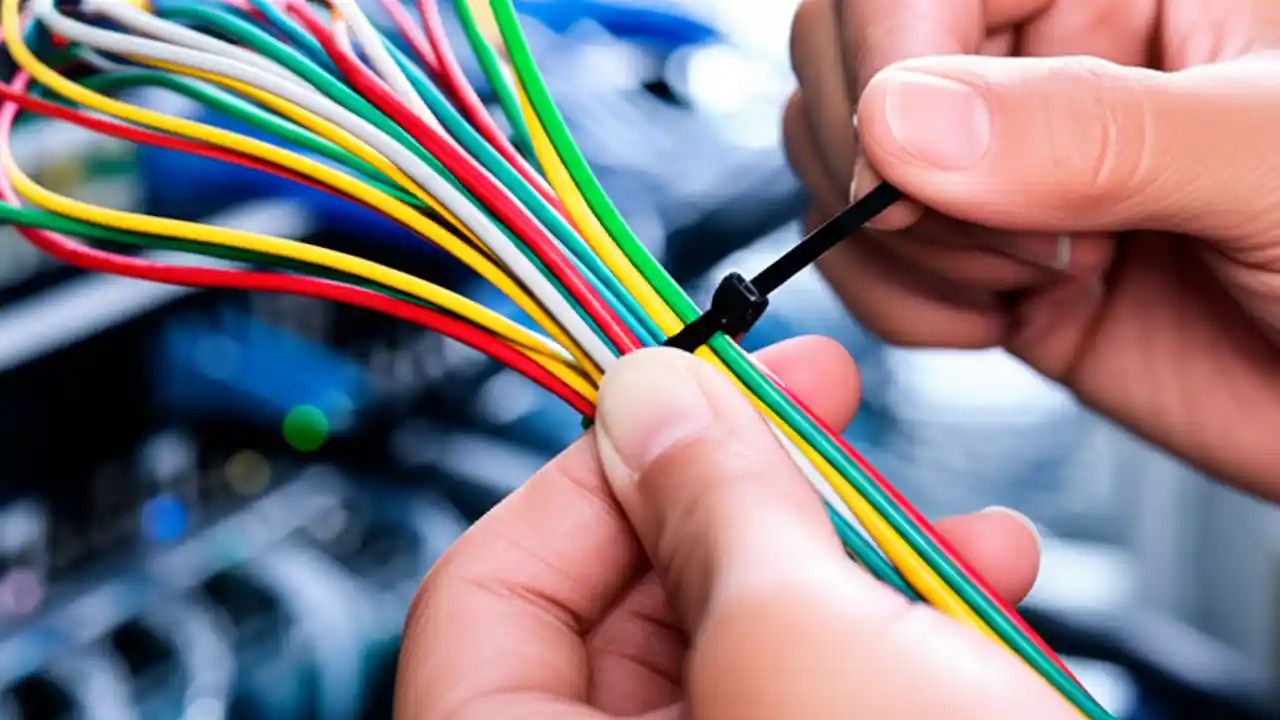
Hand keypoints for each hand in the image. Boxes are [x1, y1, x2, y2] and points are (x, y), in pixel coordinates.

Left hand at [395, 338, 1069, 717]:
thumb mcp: (800, 651)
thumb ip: (711, 510)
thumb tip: (651, 400)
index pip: (489, 592)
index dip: (587, 476)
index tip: (677, 400)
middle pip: (630, 609)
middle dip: (743, 497)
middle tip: (816, 415)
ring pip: (748, 646)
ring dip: (850, 561)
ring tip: (948, 526)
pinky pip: (820, 694)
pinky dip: (893, 633)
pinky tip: (976, 596)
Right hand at [785, 0, 1279, 492]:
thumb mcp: (1273, 167)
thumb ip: (1097, 134)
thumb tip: (904, 122)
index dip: (894, 61)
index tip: (936, 169)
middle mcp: (1042, 56)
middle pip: (844, 56)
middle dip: (897, 172)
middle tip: (1025, 236)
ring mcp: (997, 160)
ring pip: (834, 158)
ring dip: (902, 247)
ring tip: (1039, 276)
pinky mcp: (976, 251)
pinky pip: (862, 260)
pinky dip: (901, 306)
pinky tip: (1003, 315)